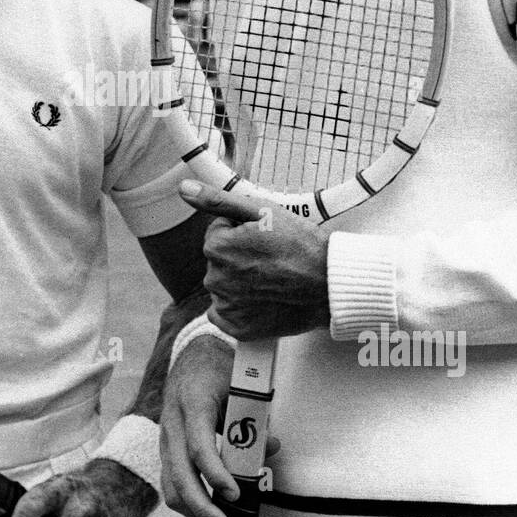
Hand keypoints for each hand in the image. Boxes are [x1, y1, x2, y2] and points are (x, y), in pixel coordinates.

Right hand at [160, 333, 279, 516]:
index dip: (217, 475)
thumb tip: (272, 448)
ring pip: (170, 484)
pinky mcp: (166, 448)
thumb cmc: (221, 369)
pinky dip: (187, 501)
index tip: (235, 495)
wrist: (193, 354)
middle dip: (202, 507)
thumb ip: (255, 420)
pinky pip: (170, 482)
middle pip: (180, 475)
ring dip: (193, 511)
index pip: (200, 448)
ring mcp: (166, 437)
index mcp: (193, 403)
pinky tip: (207, 512)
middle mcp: (173, 422)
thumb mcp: (242, 387)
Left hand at [179, 180, 329, 338]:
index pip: (218, 233)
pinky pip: (227, 313)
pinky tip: (264, 300)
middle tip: (272, 260)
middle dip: (240, 257)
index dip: (243, 232)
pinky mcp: (236, 328)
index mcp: (216, 247)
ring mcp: (226, 306)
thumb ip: (218, 200)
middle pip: (220, 260)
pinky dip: (241, 307)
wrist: (331, 285)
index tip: (266, 239)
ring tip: (272, 279)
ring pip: (224, 285)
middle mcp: (215, 278)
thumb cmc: (302, 246)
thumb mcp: (263, 211)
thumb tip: (185, 188)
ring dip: (241, 281)